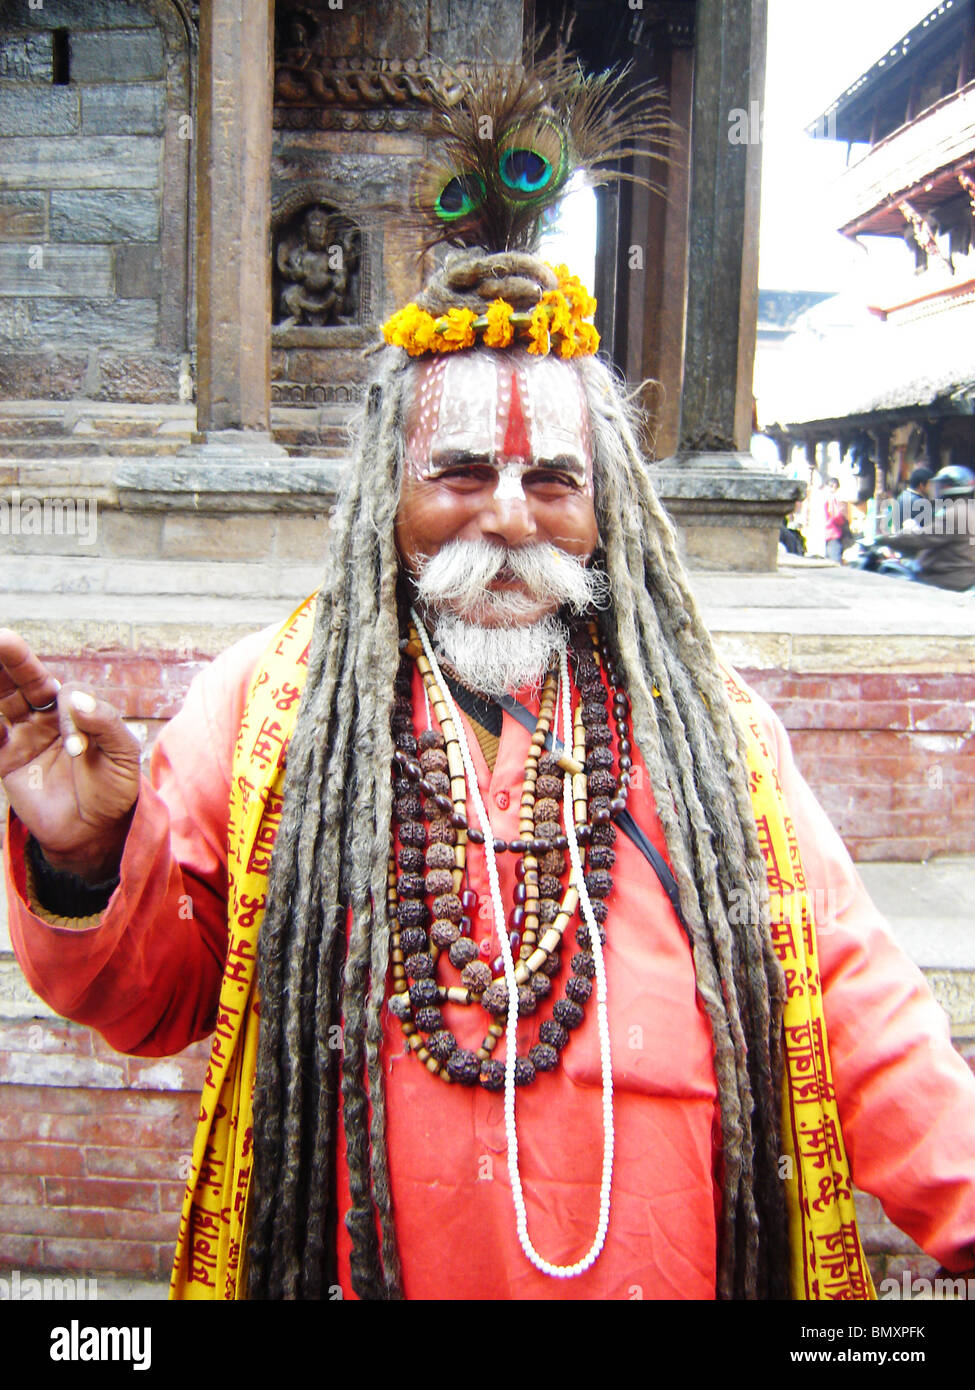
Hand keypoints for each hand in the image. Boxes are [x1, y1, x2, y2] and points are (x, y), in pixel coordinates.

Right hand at [0, 630, 140, 881]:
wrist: (95, 833)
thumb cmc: (115, 788)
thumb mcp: (122, 754)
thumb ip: (104, 723)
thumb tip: (76, 699)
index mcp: (77, 711)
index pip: (62, 695)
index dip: (68, 714)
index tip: (75, 749)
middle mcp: (46, 717)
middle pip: (23, 680)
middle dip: (11, 659)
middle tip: (1, 638)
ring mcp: (22, 736)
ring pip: (2, 700)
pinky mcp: (5, 760)